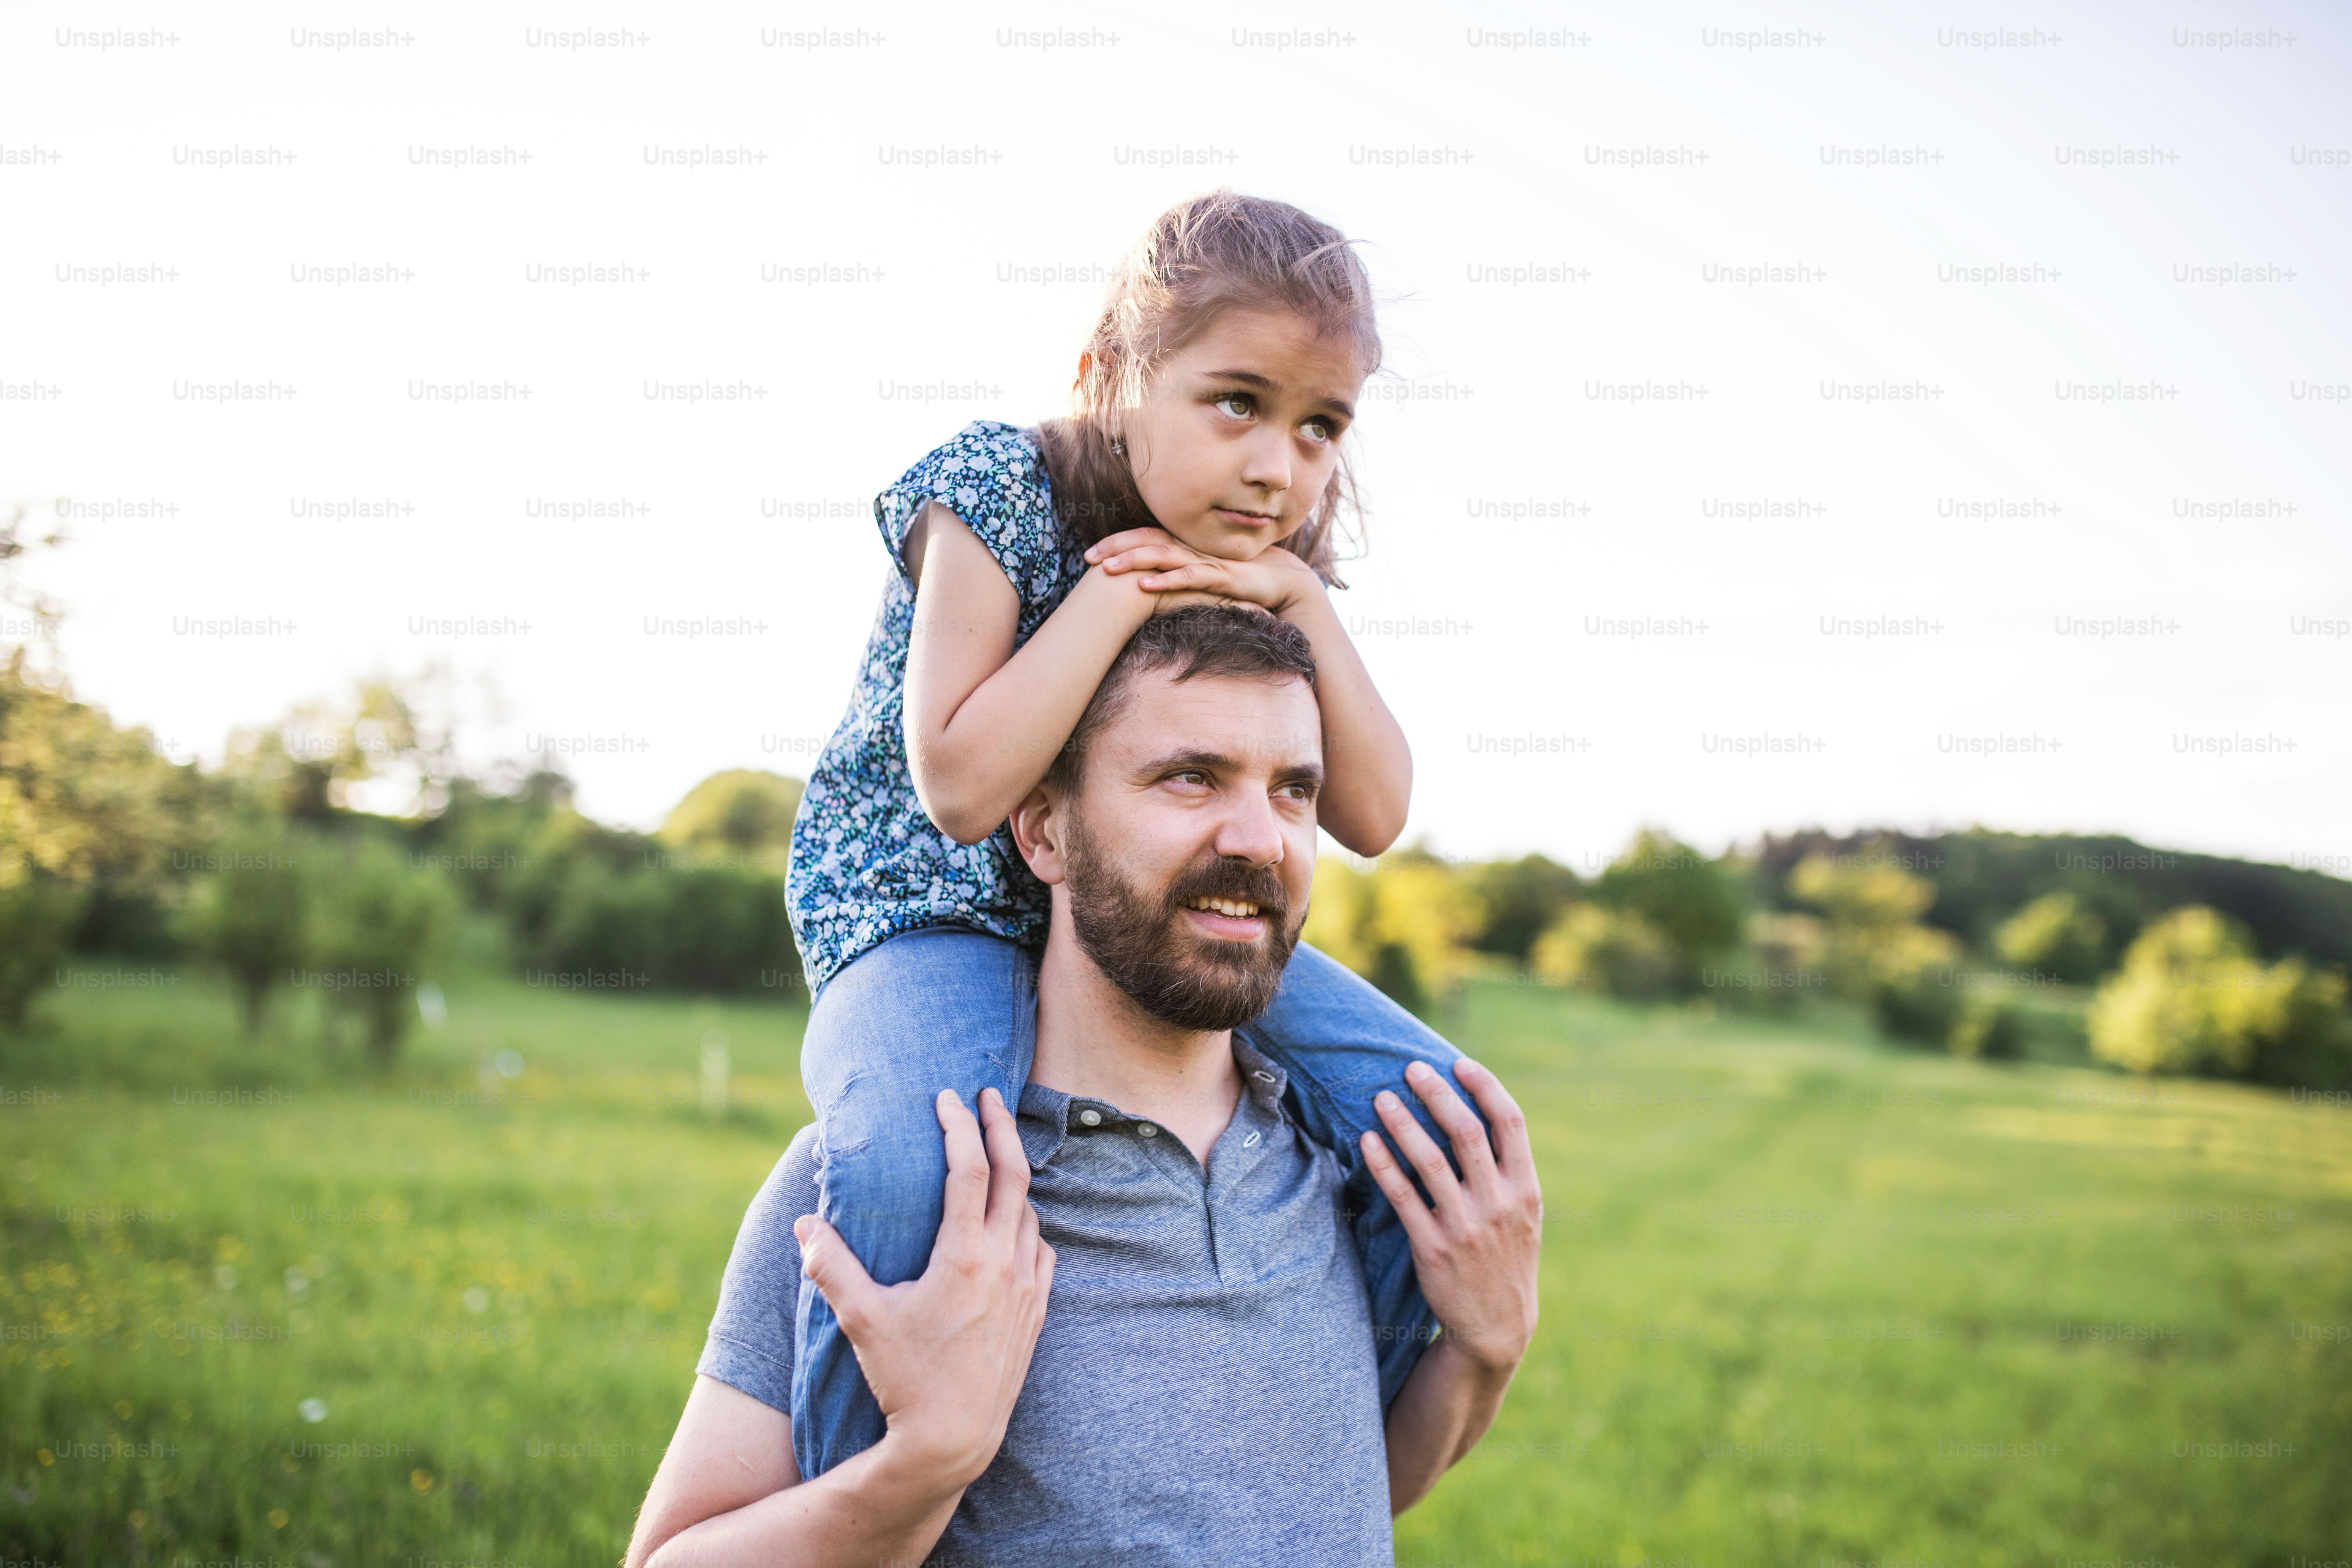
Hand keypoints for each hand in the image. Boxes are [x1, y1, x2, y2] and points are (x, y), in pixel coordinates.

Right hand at [794, 1088, 1055, 1483]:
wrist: (953, 1440)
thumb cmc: (904, 1380)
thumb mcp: (861, 1320)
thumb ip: (831, 1267)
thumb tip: (803, 1224)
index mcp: (965, 1257)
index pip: (969, 1170)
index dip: (959, 1126)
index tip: (947, 1097)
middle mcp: (1005, 1265)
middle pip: (1015, 1175)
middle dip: (1001, 1128)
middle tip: (988, 1096)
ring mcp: (1027, 1288)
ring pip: (1031, 1212)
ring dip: (1015, 1178)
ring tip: (995, 1156)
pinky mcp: (1037, 1312)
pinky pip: (1042, 1249)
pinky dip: (1029, 1224)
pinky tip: (1014, 1223)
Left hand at [1085, 527, 1320, 615]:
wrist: (1279, 580)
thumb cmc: (1237, 579)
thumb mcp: (1201, 575)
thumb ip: (1177, 574)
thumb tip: (1147, 584)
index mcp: (1184, 546)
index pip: (1144, 538)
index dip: (1117, 543)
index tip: (1090, 555)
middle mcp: (1191, 548)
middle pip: (1147, 541)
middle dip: (1116, 547)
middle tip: (1088, 558)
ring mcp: (1205, 560)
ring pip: (1163, 556)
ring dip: (1134, 560)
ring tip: (1108, 569)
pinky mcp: (1220, 576)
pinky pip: (1189, 576)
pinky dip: (1166, 580)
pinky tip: (1145, 586)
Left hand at [1361, 1059, 1541, 1374]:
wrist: (1497, 1328)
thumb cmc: (1505, 1259)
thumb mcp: (1523, 1215)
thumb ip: (1507, 1170)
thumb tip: (1476, 1114)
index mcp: (1526, 1189)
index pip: (1510, 1123)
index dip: (1485, 1087)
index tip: (1459, 1063)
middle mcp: (1499, 1203)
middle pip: (1466, 1132)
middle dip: (1437, 1093)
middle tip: (1410, 1068)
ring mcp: (1465, 1226)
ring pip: (1429, 1160)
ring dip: (1402, 1123)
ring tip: (1381, 1097)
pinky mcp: (1433, 1248)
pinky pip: (1403, 1197)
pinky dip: (1383, 1165)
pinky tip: (1367, 1141)